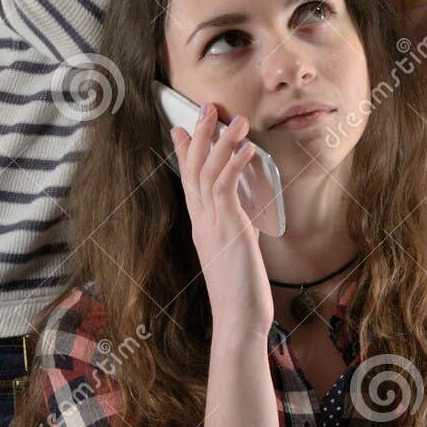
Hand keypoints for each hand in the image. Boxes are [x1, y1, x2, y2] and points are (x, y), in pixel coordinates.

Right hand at [171, 104, 274, 337]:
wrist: (238, 320)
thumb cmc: (240, 292)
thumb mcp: (235, 254)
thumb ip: (235, 232)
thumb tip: (242, 219)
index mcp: (202, 225)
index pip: (189, 181)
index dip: (185, 153)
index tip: (181, 128)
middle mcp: (202, 221)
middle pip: (194, 169)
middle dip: (199, 135)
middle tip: (204, 107)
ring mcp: (212, 223)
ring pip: (207, 172)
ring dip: (220, 141)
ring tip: (233, 117)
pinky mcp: (227, 228)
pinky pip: (225, 188)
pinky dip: (234, 164)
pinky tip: (245, 147)